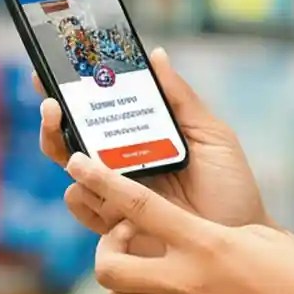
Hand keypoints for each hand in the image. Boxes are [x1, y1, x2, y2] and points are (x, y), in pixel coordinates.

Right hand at [35, 48, 271, 233]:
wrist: (241, 238)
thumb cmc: (230, 186)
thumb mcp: (210, 135)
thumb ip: (180, 98)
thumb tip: (156, 55)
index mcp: (138, 138)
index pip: (97, 110)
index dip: (70, 89)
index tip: (56, 67)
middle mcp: (119, 165)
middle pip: (69, 138)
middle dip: (52, 118)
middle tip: (52, 103)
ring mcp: (114, 194)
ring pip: (69, 171)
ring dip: (65, 155)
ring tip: (80, 150)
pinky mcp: (115, 226)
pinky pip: (83, 206)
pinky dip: (84, 194)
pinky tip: (105, 188)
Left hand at [68, 153, 293, 293]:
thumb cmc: (289, 275)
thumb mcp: (255, 236)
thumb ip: (211, 226)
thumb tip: (187, 222)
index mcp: (205, 242)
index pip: (140, 207)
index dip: (103, 182)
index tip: (76, 162)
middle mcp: (184, 279)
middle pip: (110, 266)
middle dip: (105, 250)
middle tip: (126, 236)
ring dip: (122, 281)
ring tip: (143, 265)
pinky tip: (159, 291)